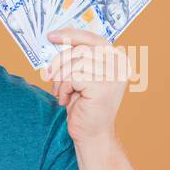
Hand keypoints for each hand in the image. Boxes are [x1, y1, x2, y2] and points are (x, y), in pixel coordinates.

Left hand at [43, 28, 127, 144]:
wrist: (93, 135)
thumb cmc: (85, 106)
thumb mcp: (83, 76)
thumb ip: (78, 58)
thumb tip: (58, 37)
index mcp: (116, 59)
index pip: (91, 38)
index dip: (70, 34)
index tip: (51, 36)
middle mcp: (118, 65)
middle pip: (79, 50)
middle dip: (59, 63)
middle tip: (51, 77)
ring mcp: (112, 75)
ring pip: (73, 64)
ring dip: (60, 80)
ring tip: (61, 93)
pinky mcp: (102, 87)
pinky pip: (71, 77)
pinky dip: (63, 89)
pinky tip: (66, 100)